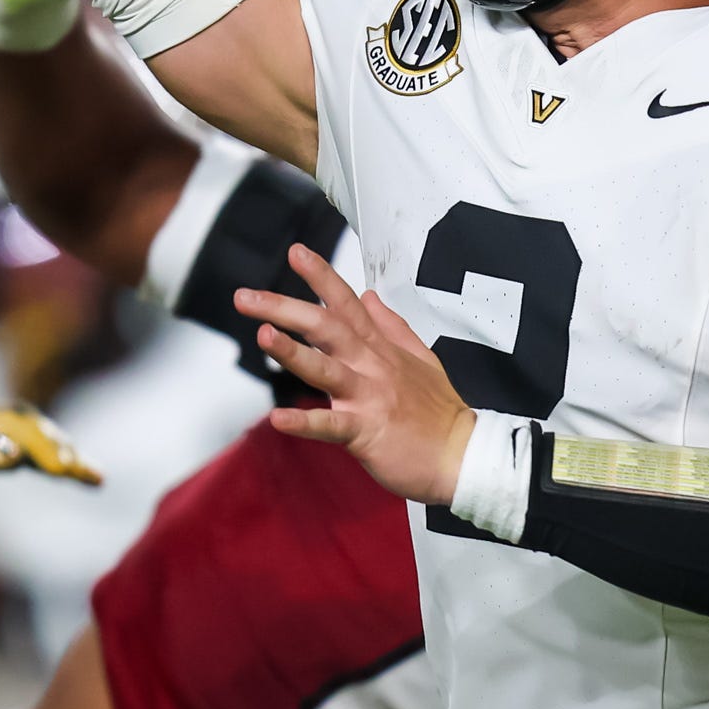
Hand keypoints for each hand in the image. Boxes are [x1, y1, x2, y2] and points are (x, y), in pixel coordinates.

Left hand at [240, 245, 475, 504]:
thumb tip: (369, 295)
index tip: (296, 252)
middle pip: (326, 327)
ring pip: (326, 368)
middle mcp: (371, 365)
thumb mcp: (421, 358)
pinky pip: (331, 425)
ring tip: (263, 335)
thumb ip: (391, 325)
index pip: (346, 303)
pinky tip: (278, 418)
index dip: (321, 276)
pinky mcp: (367, 431)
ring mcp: (369, 397)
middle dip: (284, 308)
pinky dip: (305, 422)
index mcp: (381, 348)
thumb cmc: (439, 412)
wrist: (464, 456)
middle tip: (244, 297)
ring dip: (293, 351)